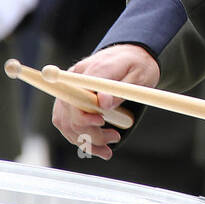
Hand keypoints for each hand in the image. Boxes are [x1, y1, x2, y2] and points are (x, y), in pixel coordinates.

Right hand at [51, 44, 158, 159]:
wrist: (132, 56)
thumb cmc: (137, 64)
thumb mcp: (138, 76)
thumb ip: (118, 90)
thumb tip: (102, 103)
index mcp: (92, 69)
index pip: (76, 94)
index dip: (84, 114)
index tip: (101, 122)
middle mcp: (75, 79)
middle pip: (69, 112)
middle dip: (90, 132)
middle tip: (114, 137)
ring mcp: (70, 90)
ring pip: (66, 123)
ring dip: (85, 140)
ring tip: (108, 147)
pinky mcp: (71, 101)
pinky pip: (67, 125)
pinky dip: (80, 139)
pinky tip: (97, 147)